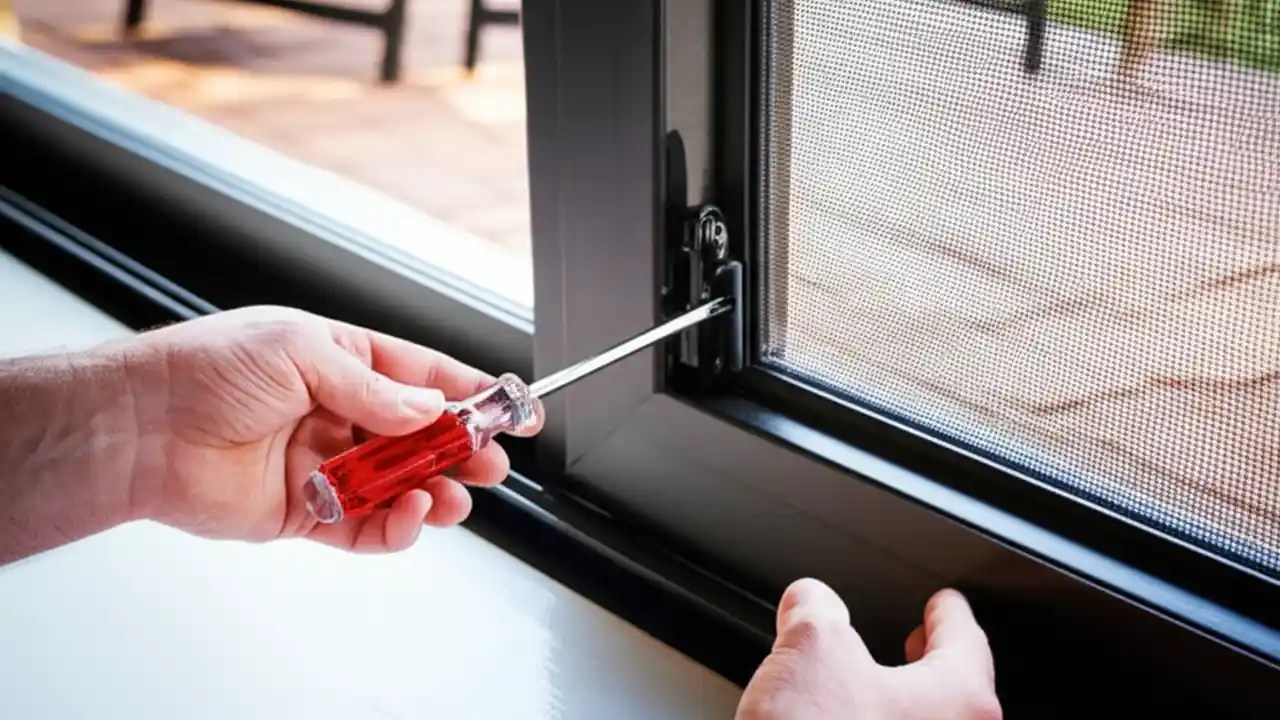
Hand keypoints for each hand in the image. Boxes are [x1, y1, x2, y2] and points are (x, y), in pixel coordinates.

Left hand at [119, 305, 540, 551]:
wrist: (139, 429)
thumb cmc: (205, 371)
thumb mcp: (302, 353)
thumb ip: (374, 389)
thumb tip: (429, 408)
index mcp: (340, 360)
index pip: (420, 376)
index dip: (469, 392)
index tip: (511, 408)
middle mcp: (336, 412)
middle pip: (418, 436)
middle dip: (460, 450)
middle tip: (491, 463)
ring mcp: (323, 464)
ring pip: (398, 484)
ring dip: (432, 491)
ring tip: (451, 497)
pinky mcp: (305, 511)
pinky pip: (365, 524)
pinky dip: (394, 525)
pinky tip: (409, 514)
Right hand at [736, 579, 1000, 719]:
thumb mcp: (808, 649)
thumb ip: (816, 612)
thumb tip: (810, 602)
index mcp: (961, 703)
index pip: (967, 642)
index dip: (949, 615)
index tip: (946, 604)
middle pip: (958, 698)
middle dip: (931, 668)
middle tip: (916, 645)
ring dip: (900, 713)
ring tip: (864, 692)